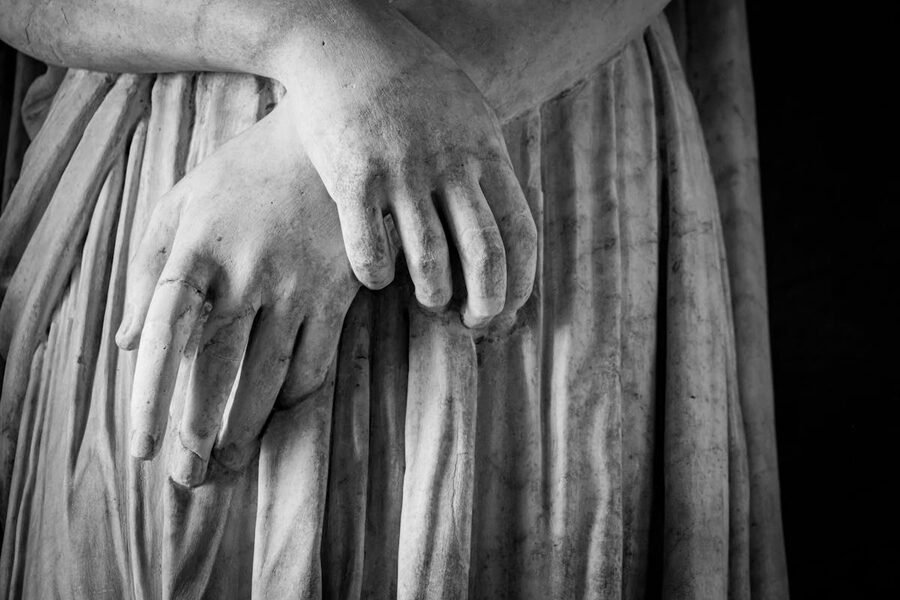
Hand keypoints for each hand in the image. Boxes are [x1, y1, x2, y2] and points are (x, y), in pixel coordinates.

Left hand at [115, 102, 366, 484]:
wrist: (326, 145)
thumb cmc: (244, 173)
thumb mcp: (183, 202)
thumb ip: (148, 269)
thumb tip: (125, 342)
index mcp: (197, 251)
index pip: (165, 335)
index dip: (150, 397)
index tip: (142, 448)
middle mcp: (247, 276)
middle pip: (217, 372)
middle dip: (200, 435)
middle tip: (188, 479)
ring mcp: (297, 289)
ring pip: (268, 379)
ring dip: (247, 430)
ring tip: (228, 466)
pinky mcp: (336, 296)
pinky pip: (316, 363)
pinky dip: (294, 398)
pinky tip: (277, 415)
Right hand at [277, 4, 536, 326]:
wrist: (348, 43)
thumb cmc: (414, 83)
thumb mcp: (469, 113)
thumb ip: (487, 163)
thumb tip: (506, 216)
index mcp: (486, 152)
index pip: (520, 233)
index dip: (521, 282)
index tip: (511, 307)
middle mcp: (449, 165)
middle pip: (484, 255)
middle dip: (485, 304)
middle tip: (475, 323)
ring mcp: (401, 172)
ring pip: (430, 259)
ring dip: (432, 293)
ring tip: (428, 298)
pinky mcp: (352, 176)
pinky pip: (369, 248)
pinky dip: (377, 275)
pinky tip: (378, 276)